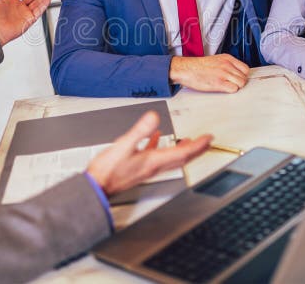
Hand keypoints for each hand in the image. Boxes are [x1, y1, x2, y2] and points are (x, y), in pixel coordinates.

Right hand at [86, 111, 211, 195]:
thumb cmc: (107, 171)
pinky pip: (154, 155)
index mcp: (153, 161)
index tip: (208, 138)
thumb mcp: (123, 146)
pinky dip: (159, 145)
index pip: (182, 153)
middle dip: (197, 149)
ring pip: (171, 157)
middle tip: (207, 142)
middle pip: (181, 158)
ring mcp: (146, 168)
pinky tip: (156, 138)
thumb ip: (139, 131)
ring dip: (183, 149)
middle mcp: (153, 166)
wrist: (96, 187)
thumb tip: (154, 118)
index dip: (198, 145)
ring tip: (190, 142)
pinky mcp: (138, 167)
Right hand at [169, 54, 249, 92]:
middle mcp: (227, 65)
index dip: (243, 75)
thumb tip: (236, 72)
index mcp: (227, 58)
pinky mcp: (218, 83)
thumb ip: (227, 64)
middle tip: (232, 84)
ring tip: (227, 86)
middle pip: (244, 77)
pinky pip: (234, 89)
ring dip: (236, 86)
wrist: (186, 69)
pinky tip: (224, 89)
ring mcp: (223, 74)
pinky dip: (231, 90)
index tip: (238, 78)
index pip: (245, 68)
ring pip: (241, 83)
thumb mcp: (216, 59)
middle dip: (239, 82)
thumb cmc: (198, 66)